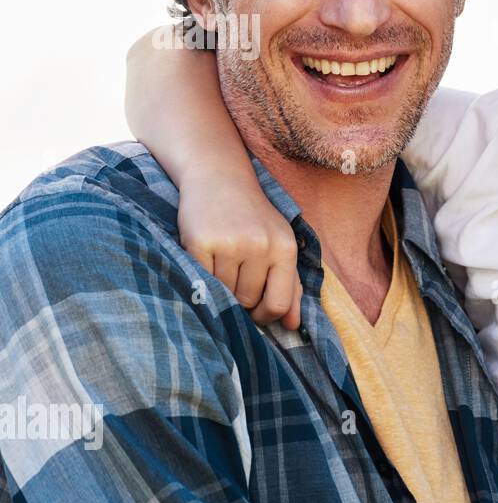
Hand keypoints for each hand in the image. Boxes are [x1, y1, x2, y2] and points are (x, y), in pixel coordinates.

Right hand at [177, 169, 302, 329]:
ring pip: (224, 293)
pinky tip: (205, 257)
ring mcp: (230, 243)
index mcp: (285, 249)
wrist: (219, 177)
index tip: (254, 313)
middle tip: (234, 273)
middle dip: (239, 297)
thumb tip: (291, 326)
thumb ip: (289, 285)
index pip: (278, 303)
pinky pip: (200, 279)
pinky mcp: (200, 241)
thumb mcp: (279, 244)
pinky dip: (201, 275)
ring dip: (220, 285)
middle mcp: (261, 246)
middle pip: (247, 301)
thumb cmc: (253, 218)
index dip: (264, 317)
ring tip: (220, 261)